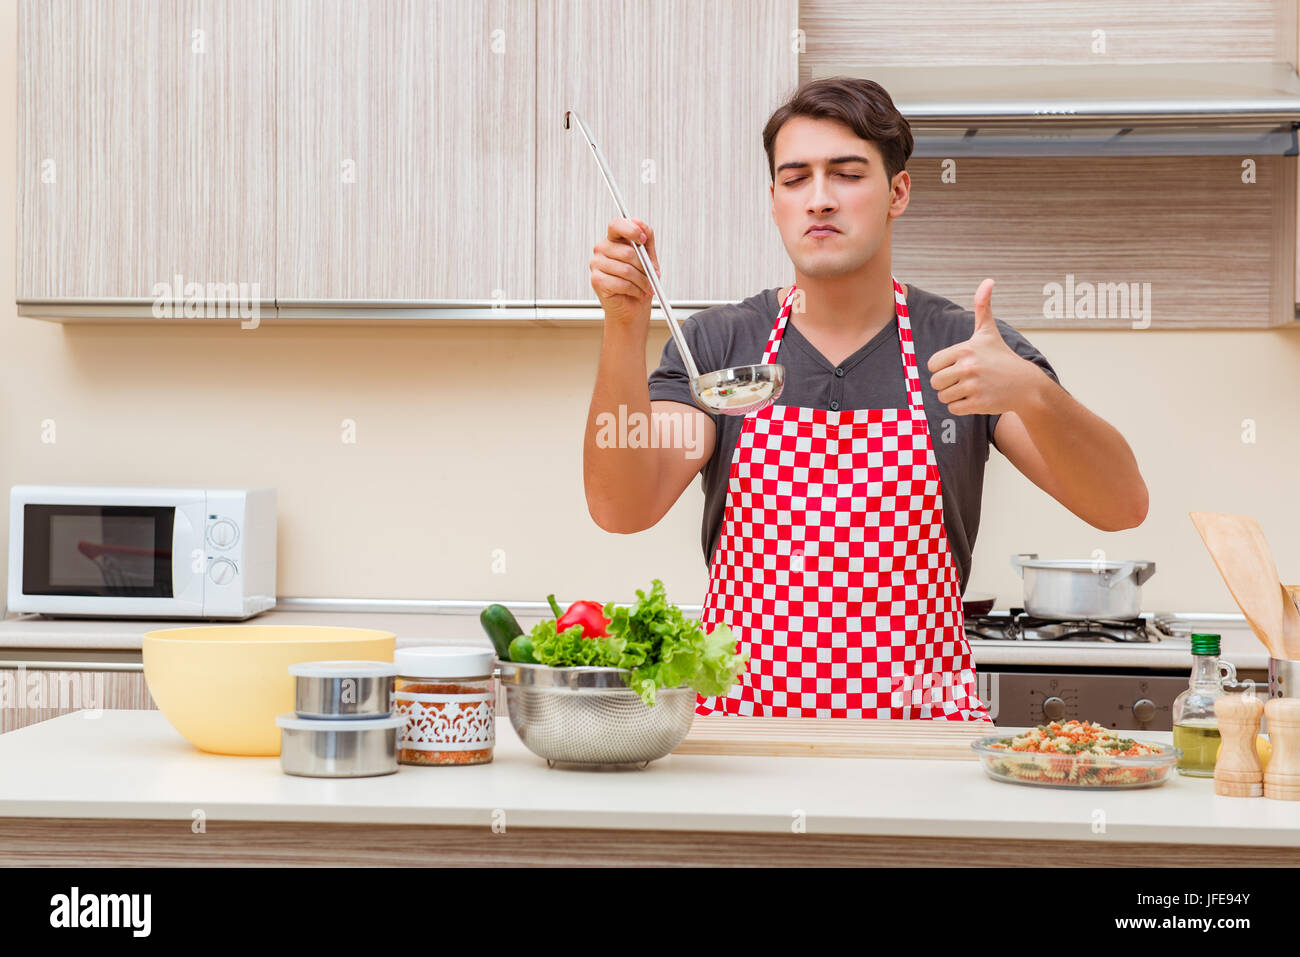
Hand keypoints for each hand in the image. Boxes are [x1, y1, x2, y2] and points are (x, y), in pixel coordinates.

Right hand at [590, 216, 661, 326]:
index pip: (616, 225)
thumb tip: (641, 223)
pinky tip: (636, 292)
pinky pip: (621, 283)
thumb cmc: (640, 282)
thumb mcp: (649, 258)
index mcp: (614, 240)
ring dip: (641, 281)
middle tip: (651, 276)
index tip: (643, 239)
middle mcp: (602, 249)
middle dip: (644, 267)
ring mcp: (596, 264)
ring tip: (645, 287)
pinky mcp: (596, 280)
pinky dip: (634, 290)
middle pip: (627, 252)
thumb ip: (647, 239)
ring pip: (626, 269)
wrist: (633, 308)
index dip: (630, 230)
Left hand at [926, 279, 1041, 415]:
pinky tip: (976, 398)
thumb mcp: (989, 332)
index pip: (932, 364)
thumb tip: (988, 280)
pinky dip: (961, 406)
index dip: (942, 367)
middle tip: (964, 380)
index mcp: (965, 349)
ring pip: (943, 397)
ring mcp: (973, 387)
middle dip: (946, 383)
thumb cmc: (1002, 357)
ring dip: (953, 396)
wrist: (1026, 385)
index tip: (957, 366)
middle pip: (935, 382)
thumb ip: (982, 307)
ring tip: (970, 388)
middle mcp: (968, 367)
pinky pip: (953, 409)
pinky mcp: (978, 404)